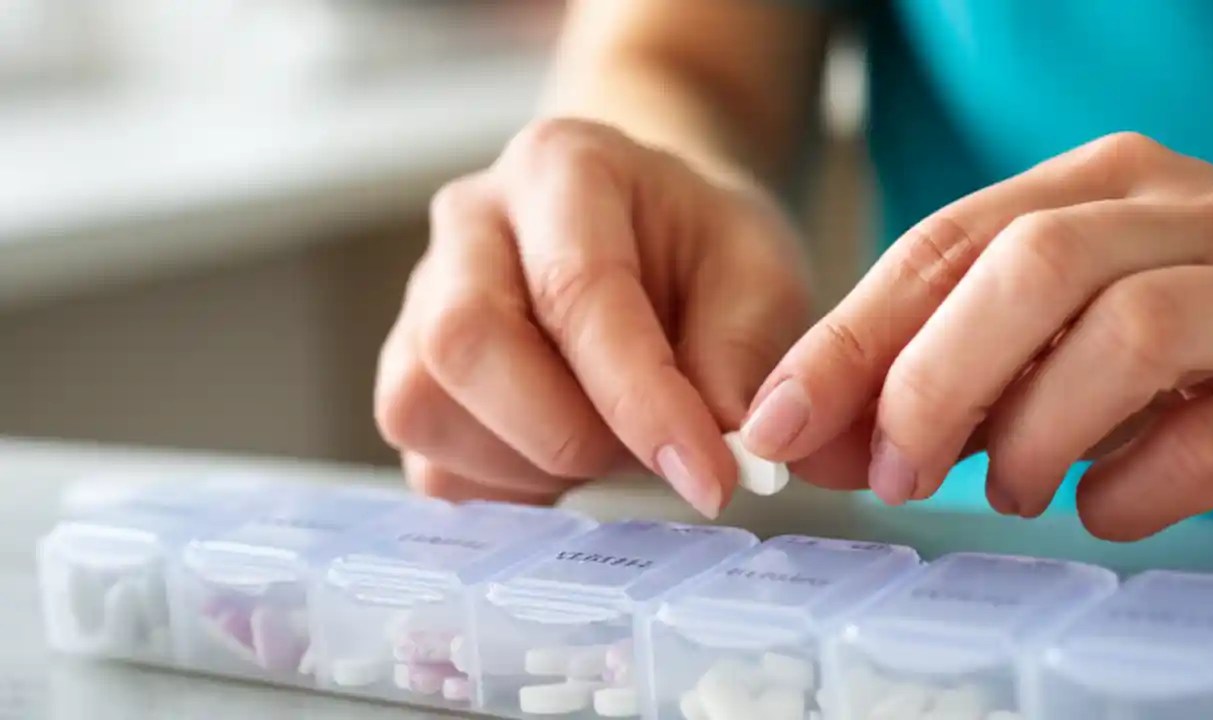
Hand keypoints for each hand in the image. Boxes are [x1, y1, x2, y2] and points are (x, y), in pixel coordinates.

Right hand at [375, 119, 810, 515]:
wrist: (649, 239)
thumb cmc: (701, 251)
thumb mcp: (761, 276)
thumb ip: (744, 355)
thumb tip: (722, 453)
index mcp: (562, 167)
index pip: (577, 289)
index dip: (641, 399)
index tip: (709, 477)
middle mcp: (470, 221)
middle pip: (465, 339)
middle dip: (567, 433)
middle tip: (649, 458)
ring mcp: (421, 298)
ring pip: (425, 407)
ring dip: (533, 466)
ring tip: (614, 450)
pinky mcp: (408, 374)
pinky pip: (429, 461)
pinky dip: (506, 489)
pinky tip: (566, 463)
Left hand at [741, 132, 1212, 539]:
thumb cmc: (1169, 351)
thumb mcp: (1043, 342)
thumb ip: (935, 376)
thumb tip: (803, 437)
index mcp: (1101, 187)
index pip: (945, 242)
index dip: (849, 338)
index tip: (779, 423)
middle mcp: (1188, 213)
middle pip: (1032, 265)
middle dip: (934, 382)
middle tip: (894, 478)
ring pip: (1130, 333)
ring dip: (1034, 435)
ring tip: (1007, 493)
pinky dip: (1136, 488)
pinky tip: (1103, 508)